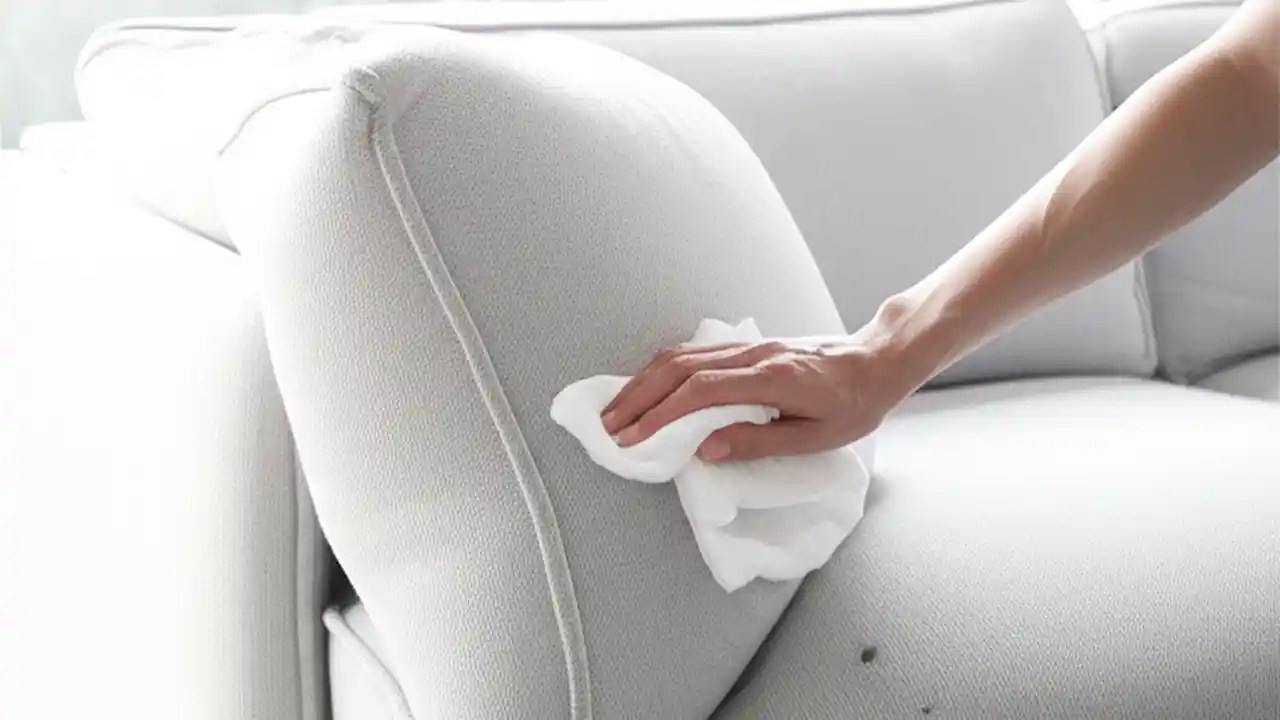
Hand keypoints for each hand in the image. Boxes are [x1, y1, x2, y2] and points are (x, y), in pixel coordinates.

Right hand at [599, 330, 909, 461]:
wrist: (876, 361)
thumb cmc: (853, 405)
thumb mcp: (816, 436)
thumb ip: (760, 441)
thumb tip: (706, 450)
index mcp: (770, 379)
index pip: (699, 392)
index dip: (660, 415)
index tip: (632, 438)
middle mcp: (752, 355)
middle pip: (679, 369)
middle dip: (638, 397)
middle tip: (608, 426)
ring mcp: (748, 345)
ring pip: (682, 356)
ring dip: (644, 381)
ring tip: (617, 408)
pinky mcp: (747, 345)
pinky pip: (695, 352)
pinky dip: (663, 369)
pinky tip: (647, 386)